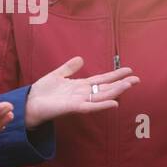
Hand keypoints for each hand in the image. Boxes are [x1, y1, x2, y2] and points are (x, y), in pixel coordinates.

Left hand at [24, 56, 139, 128]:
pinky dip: (102, 105)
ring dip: (116, 91)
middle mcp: (82, 94)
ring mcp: (79, 101)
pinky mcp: (72, 108)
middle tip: (137, 79)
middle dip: (121, 83)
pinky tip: (114, 103)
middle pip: (106, 88)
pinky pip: (90, 107)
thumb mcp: (56, 75)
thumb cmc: (42, 92)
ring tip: (129, 85)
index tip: (128, 70)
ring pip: (102, 96)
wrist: (29, 104)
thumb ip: (68, 68)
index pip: (101, 80)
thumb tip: (81, 58)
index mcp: (80, 86)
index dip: (115, 75)